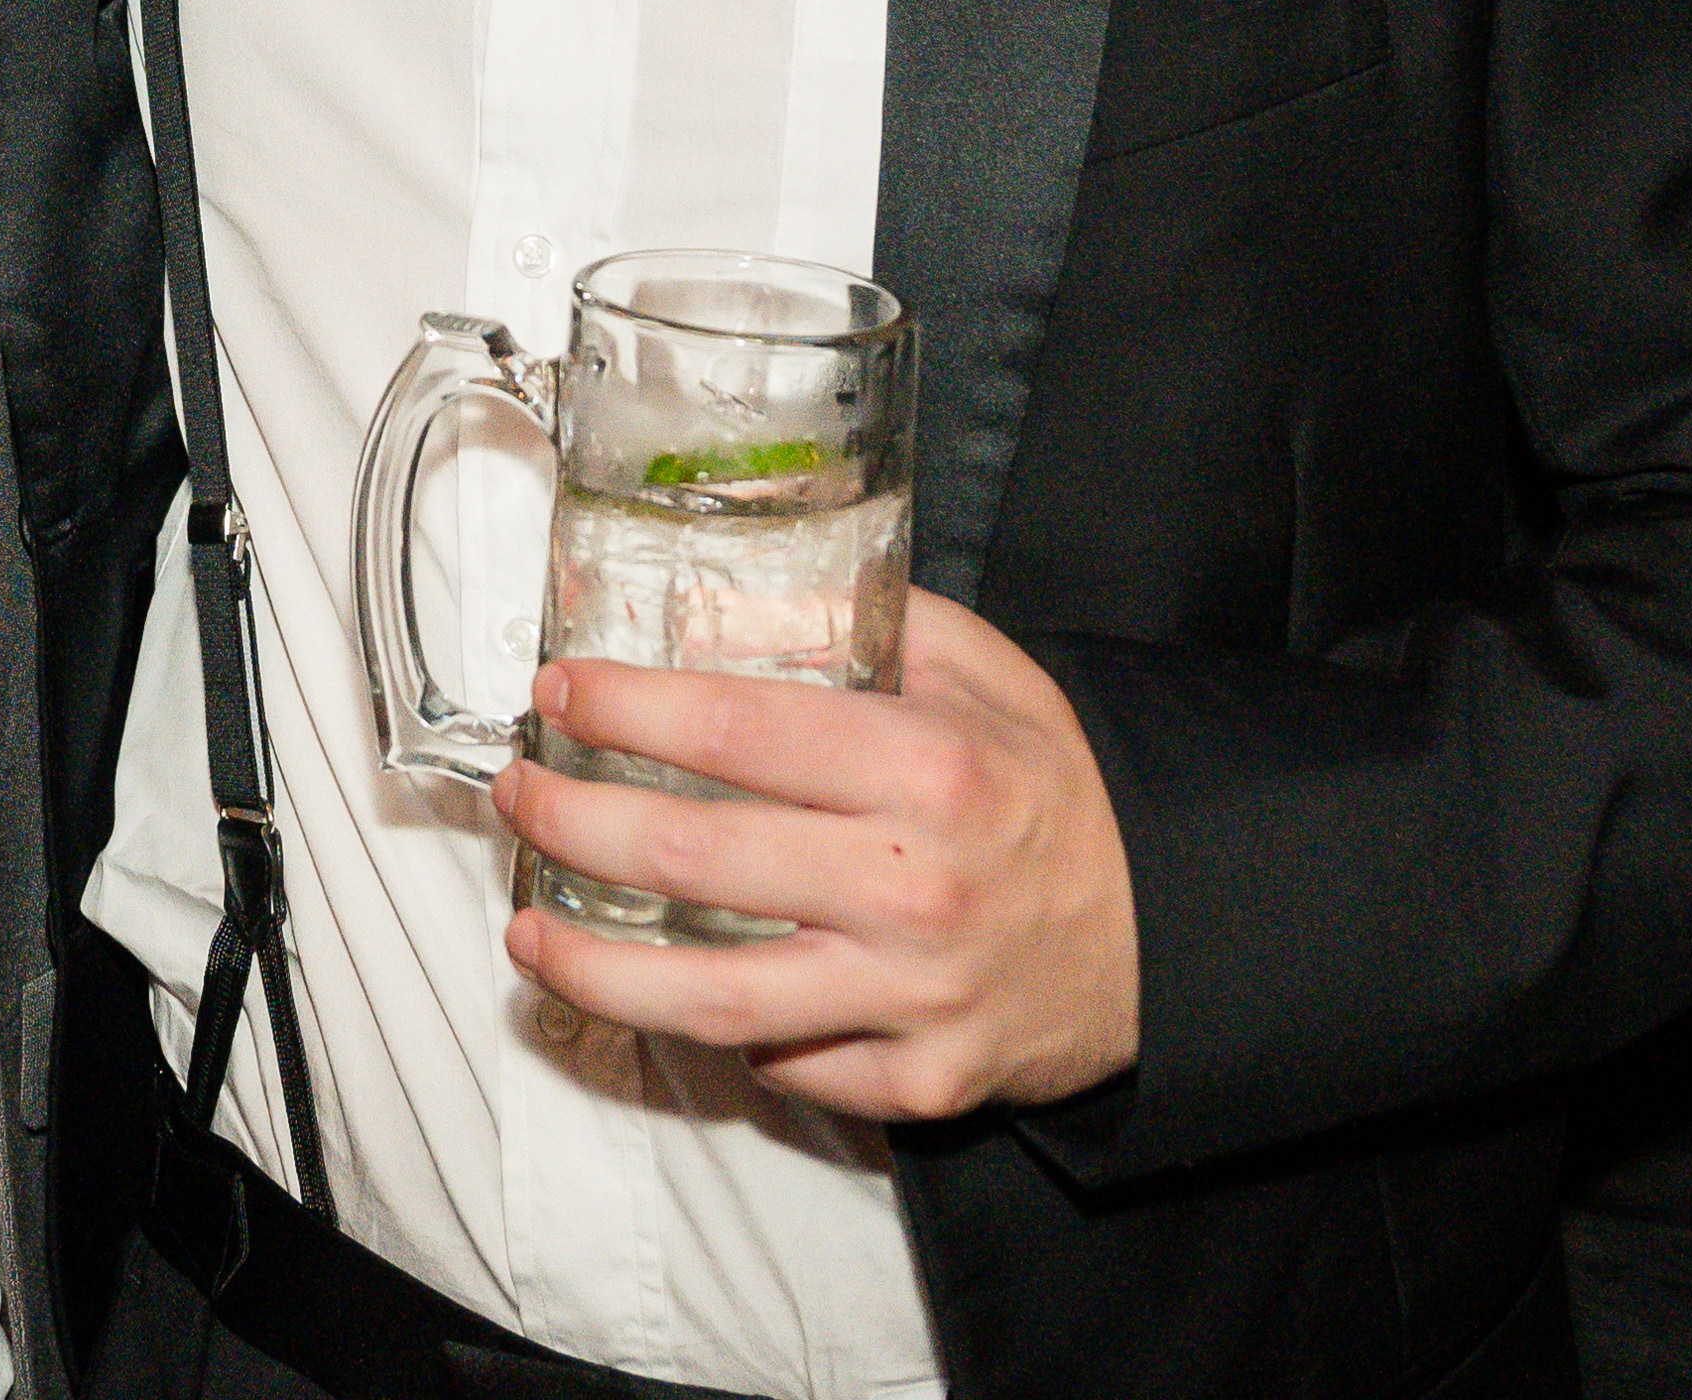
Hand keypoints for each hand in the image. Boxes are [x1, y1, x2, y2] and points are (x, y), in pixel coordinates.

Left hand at [489, 593, 1139, 1121]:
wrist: (1173, 936)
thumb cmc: (1056, 793)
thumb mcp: (984, 673)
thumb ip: (859, 628)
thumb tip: (720, 609)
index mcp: (928, 768)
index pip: (736, 734)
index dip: (627, 711)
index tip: (559, 692)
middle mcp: (913, 887)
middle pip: (695, 863)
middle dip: (575, 824)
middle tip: (518, 794)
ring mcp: (913, 998)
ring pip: (711, 997)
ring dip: (595, 967)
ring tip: (527, 931)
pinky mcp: (919, 1082)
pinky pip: (787, 1063)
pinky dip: (719, 1033)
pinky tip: (662, 996)